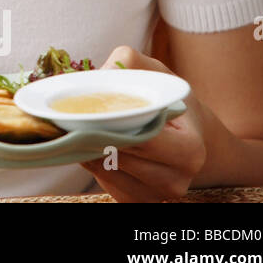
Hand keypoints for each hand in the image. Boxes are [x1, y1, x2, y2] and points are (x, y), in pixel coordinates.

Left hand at [78, 45, 206, 201]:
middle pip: (121, 157)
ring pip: (108, 172)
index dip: (113, 124)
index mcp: (190, 148)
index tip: (89, 108)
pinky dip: (93, 164)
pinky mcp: (138, 200)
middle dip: (94, 136)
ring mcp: (157, 194)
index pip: (143, 140)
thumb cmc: (170, 101)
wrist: (189, 134)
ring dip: (88, 151)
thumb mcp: (156, 72)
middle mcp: (177, 178)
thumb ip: (128, 62)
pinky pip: (106, 184)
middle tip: (72, 117)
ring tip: (80, 129)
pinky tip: (90, 146)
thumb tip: (99, 73)